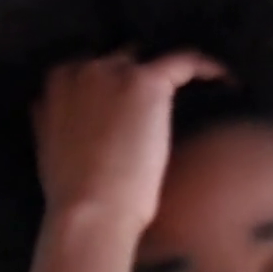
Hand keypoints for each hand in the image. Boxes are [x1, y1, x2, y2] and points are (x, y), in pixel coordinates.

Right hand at [31, 49, 230, 230]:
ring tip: (199, 92)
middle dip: (136, 83)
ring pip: (151, 62)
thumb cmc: (72, 192)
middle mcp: (86, 67)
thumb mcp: (46, 146)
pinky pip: (184, 62)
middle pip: (122, 62)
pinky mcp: (147, 83)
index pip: (92, 68)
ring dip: (168, 78)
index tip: (130, 105)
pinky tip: (226, 78)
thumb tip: (46, 107)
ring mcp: (117, 72)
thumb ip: (49, 118)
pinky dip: (206, 67)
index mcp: (58, 81)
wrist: (90, 209)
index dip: (113, 85)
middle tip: (158, 110)